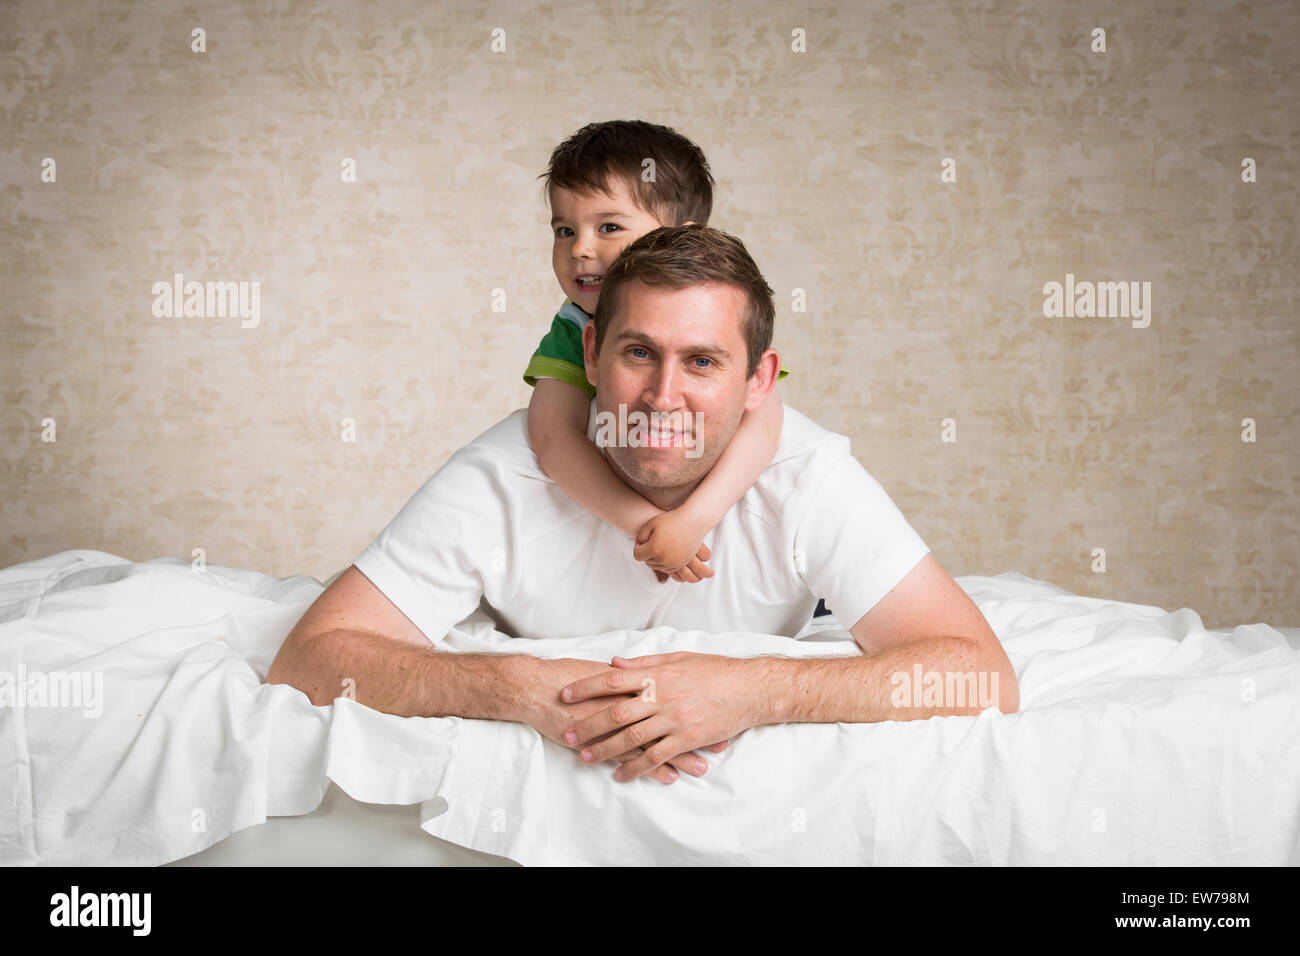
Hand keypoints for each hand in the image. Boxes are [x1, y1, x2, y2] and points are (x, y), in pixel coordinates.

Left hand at [560, 652, 753, 782]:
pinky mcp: (686, 739)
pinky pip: (656, 757)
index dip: (585, 687)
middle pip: (615, 712)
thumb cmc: (715, 670)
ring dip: (605, 750)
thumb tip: (615, 663)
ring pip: (631, 738)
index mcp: (657, 674)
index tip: (565, 695)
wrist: (749, 689)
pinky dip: (636, 768)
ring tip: (586, 758)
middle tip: (567, 736)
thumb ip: (645, 661)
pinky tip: (621, 775)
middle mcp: (661, 697)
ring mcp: (673, 719)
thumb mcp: (679, 657)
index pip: (612, 680)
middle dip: (588, 725)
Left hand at [635, 512, 715, 583]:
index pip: (637, 555)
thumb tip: (639, 547)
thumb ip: (640, 536)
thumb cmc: (673, 520)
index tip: (643, 539)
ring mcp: (674, 563)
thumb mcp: (651, 524)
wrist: (694, 521)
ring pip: (657, 566)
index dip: (638, 547)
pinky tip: (667, 548)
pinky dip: (665, 560)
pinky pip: (668, 567)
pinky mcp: (682, 563)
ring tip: (660, 543)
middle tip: (652, 539)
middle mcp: (664, 559)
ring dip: (656, 558)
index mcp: (654, 549)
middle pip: (647, 562)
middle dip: (647, 552)